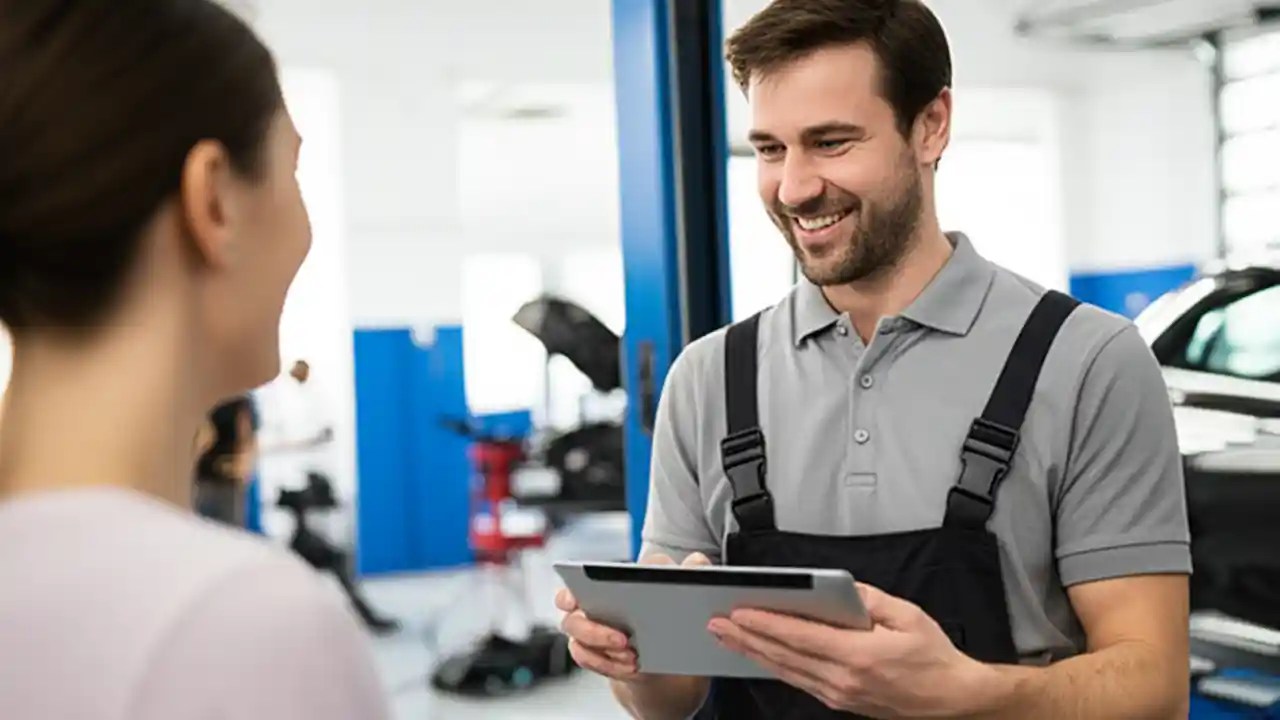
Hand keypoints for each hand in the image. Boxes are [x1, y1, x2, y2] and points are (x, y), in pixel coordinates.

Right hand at [556, 551, 712, 681]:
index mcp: (614, 577)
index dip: (583, 581)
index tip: (596, 593)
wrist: (667, 659)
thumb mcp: (687, 594)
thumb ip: (692, 573)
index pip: (587, 575)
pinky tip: (630, 668)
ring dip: (602, 648)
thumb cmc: (671, 618)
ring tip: (631, 659)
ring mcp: (586, 624)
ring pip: (576, 633)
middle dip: (596, 627)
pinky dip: (606, 664)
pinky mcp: (589, 649)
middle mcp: (592, 597)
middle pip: (572, 603)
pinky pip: (584, 656)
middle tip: (623, 640)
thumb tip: (696, 562)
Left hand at [708, 582, 993, 717]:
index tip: (738, 612)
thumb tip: (837, 587)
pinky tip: (759, 655)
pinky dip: (775, 666)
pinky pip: (799, 682)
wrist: (953, 700)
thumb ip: (868, 600)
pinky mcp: (841, 701)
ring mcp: (840, 695)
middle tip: (715, 623)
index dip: (766, 624)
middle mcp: (843, 679)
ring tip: (727, 637)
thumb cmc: (933, 656)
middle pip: (784, 657)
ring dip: (754, 653)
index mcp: (859, 656)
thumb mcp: (907, 617)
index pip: (800, 637)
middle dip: (746, 638)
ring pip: (786, 672)